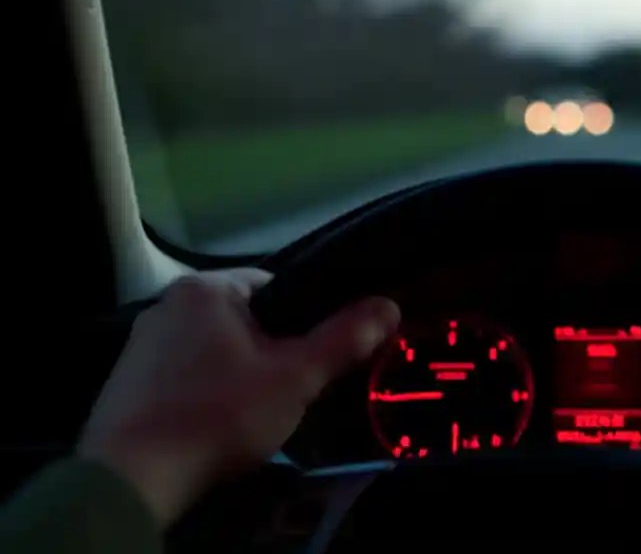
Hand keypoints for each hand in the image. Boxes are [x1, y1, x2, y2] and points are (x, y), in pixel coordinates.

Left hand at [78, 269, 399, 524]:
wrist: (134, 476)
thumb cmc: (220, 414)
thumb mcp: (295, 378)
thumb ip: (344, 340)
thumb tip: (390, 306)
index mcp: (207, 288)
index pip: (277, 286)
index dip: (305, 321)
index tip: (315, 357)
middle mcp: (168, 304)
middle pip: (245, 319)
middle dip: (270, 350)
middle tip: (291, 389)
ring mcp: (141, 344)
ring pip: (214, 349)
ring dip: (238, 372)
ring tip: (255, 410)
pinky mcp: (127, 382)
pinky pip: (185, 374)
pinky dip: (206, 392)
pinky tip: (216, 422)